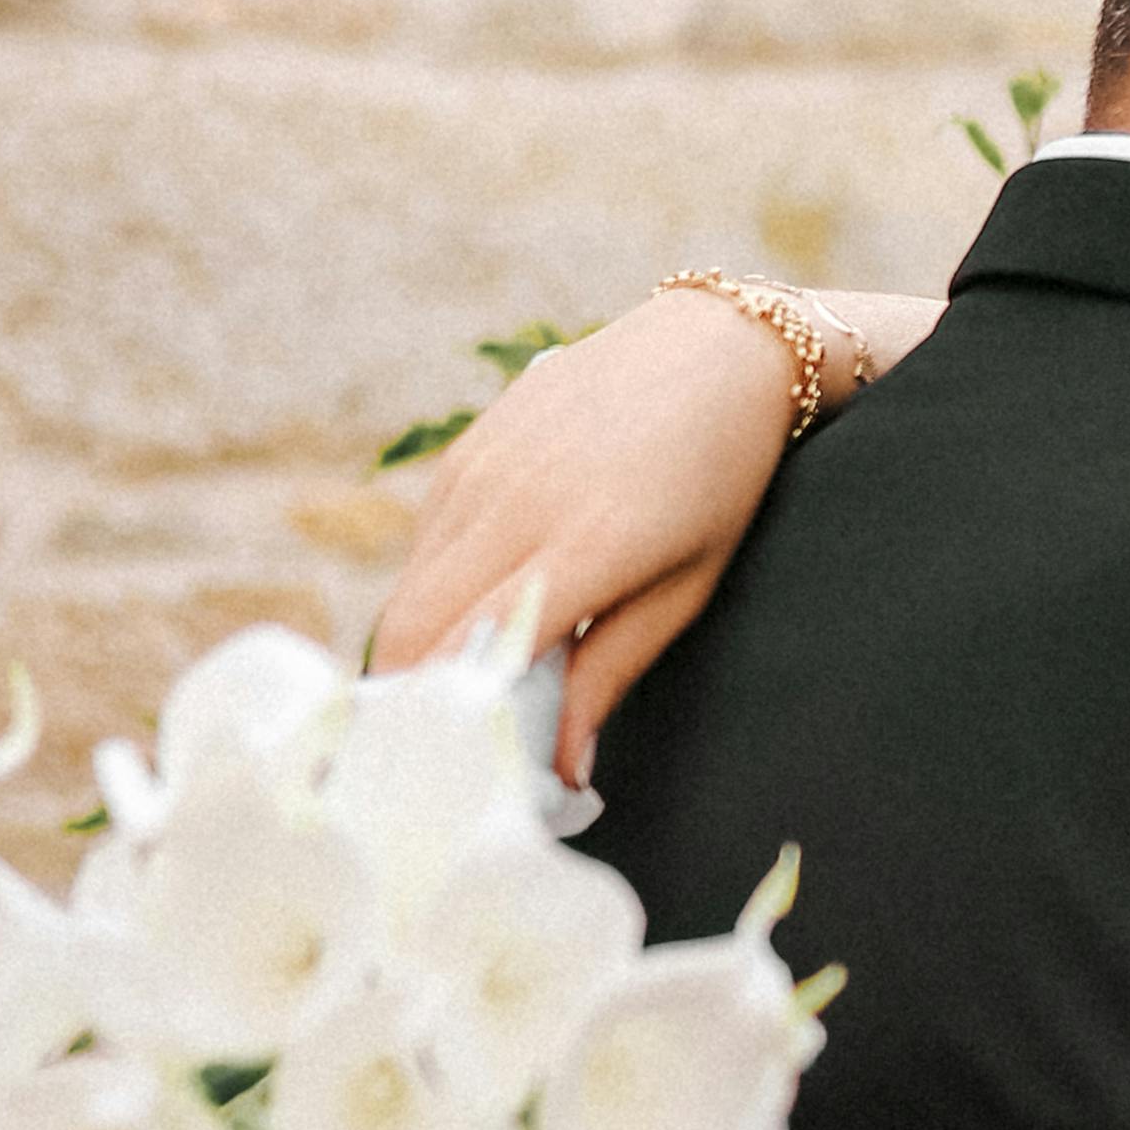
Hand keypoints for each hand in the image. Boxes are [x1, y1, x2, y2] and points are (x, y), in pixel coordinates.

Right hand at [370, 290, 803, 781]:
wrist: (715, 350)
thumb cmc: (720, 480)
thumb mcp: (687, 586)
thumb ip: (612, 674)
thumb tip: (567, 771)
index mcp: (582, 545)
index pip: (468, 652)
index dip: (442, 723)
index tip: (443, 779)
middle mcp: (515, 504)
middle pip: (413, 627)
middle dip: (410, 699)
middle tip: (434, 754)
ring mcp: (481, 470)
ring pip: (409, 587)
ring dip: (418, 647)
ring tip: (454, 696)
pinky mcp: (467, 450)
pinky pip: (425, 543)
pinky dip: (433, 591)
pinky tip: (473, 616)